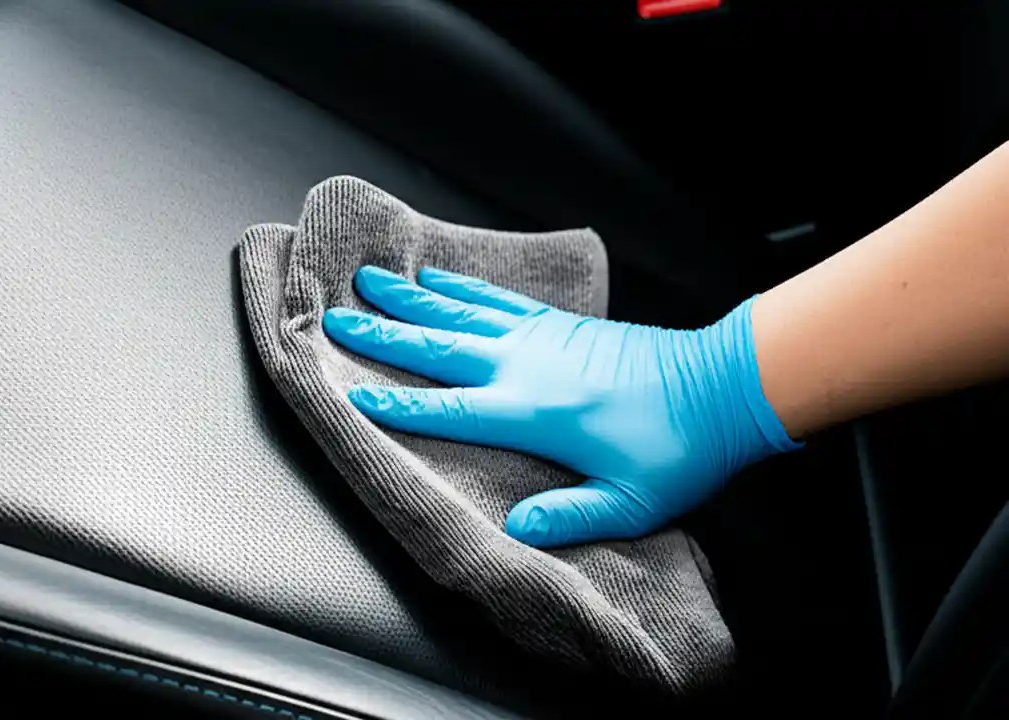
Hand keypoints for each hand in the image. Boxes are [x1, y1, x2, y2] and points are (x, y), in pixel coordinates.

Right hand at [323, 266, 798, 546]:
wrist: (724, 386)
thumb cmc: (678, 448)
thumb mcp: (631, 502)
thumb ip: (571, 516)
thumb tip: (518, 531)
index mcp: (535, 411)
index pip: (450, 410)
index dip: (396, 407)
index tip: (351, 394)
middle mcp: (527, 365)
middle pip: (440, 347)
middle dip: (383, 336)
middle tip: (337, 319)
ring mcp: (542, 337)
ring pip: (461, 312)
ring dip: (411, 298)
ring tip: (370, 280)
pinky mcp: (560, 324)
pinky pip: (498, 300)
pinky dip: (462, 287)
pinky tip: (438, 276)